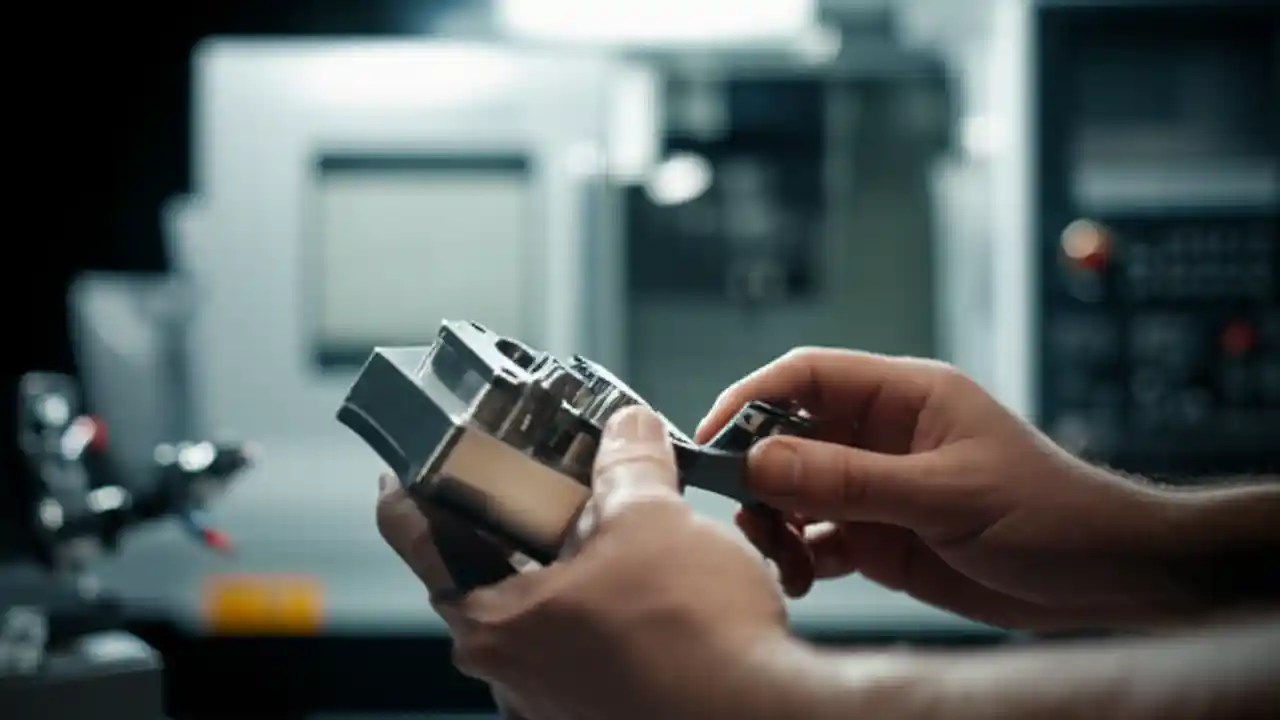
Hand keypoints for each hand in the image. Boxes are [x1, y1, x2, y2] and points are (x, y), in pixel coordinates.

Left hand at [376, 406, 813, 719]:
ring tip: (611, 531)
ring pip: (540, 616)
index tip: (406, 464)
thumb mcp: (651, 518)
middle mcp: (512, 673)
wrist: (760, 714)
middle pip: (484, 577)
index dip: (411, 488)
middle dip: (515, 524)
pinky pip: (582, 650)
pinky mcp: (600, 713)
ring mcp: (555, 702)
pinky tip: (645, 587)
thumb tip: (628, 431)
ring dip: (567, 571)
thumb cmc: (694, 639)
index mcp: (495, 622)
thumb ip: (628, 464)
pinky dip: (601, 612)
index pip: (417, 539)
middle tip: (543, 482)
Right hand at [696, 348, 1228, 630]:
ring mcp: (878, 487)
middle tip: (745, 514)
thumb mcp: (946, 494)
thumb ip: (849, 479)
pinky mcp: (881, 536)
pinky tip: (807, 577)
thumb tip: (760, 461)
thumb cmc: (1049, 512)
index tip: (711, 438)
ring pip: (794, 491)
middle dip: (758, 473)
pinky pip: (816, 538)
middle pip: (789, 435)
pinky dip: (799, 557)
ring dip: (775, 523)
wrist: (1104, 577)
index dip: (752, 398)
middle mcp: (882, 435)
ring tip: (784, 559)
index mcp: (904, 395)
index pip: (807, 376)